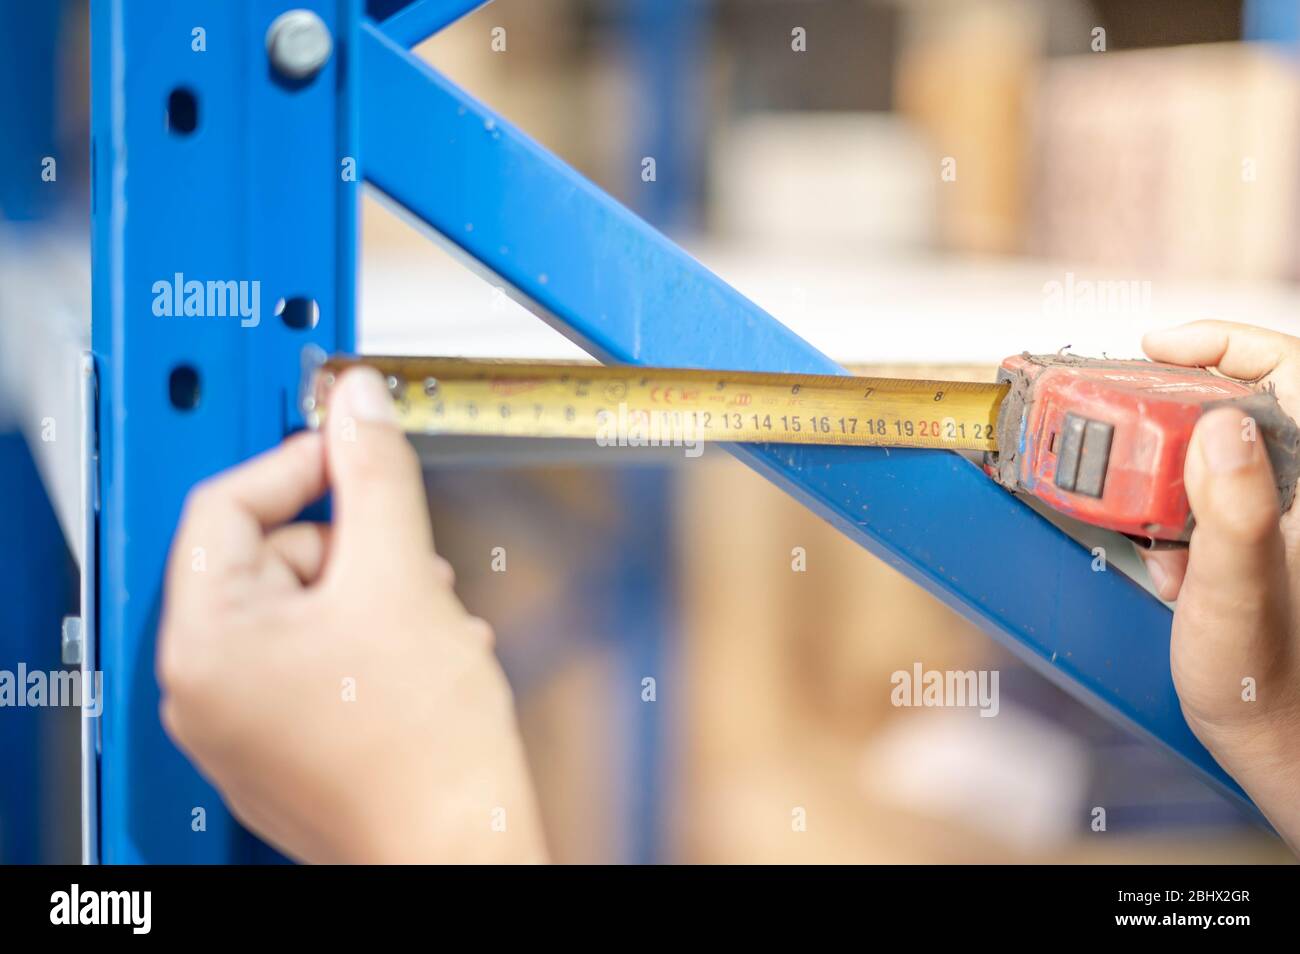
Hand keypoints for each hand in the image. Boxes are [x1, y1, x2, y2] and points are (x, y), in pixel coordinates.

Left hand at [157, 368, 547, 862]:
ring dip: (377, 592)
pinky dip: (372, 639)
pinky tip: (423, 656)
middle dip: (355, 545)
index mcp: (206, 643)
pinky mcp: (287, 743)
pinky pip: (317, 656)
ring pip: (306, 606)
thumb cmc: (424, 752)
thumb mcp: (402, 576)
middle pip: (272, 556)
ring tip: (429, 621)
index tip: (353, 445)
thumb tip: (358, 404)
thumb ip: (376, 475)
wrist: (464, 850)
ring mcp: (244, 722)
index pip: (225, 503)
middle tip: (410, 562)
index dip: (298, 461)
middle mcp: (206, 687)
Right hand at [1138, 321, 1299, 848]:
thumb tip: (1223, 425)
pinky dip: (1170, 518)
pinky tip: (1168, 563)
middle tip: (1120, 426)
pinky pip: (1200, 498)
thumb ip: (1235, 510)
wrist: (1278, 741)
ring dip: (1164, 479)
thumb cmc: (1268, 681)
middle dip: (1171, 414)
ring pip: (1210, 451)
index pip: (1287, 368)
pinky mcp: (1249, 538)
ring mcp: (1273, 513)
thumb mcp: (1241, 594)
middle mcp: (1296, 489)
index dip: (1222, 341)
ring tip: (1148, 524)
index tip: (1156, 346)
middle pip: (1237, 401)